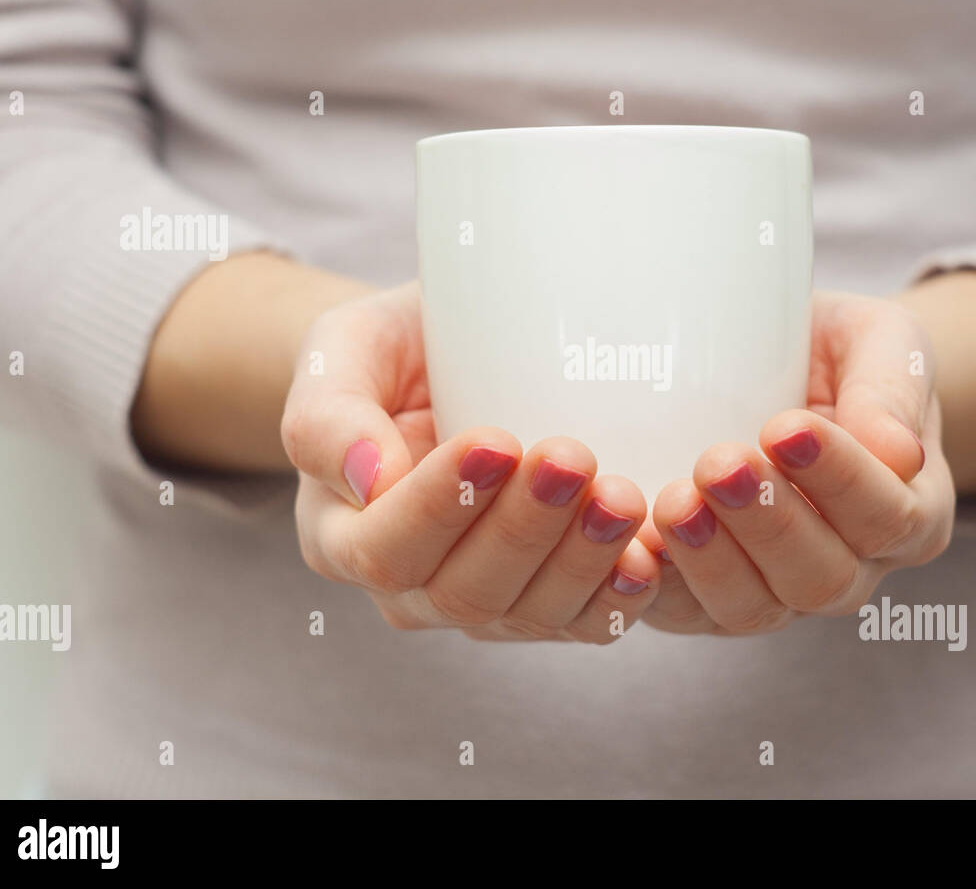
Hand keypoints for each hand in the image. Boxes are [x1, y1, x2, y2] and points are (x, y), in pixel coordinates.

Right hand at [282, 281, 660, 642]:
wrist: (451, 360)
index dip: (442, 505)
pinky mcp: (549, 602)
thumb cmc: (390, 352)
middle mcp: (411, 588)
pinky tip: (648, 554)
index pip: (387, 549)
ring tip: (622, 495)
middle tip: (573, 458)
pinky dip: (619, 595)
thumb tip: (370, 479)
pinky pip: (584, 623)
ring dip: (582, 559)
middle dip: (525, 529)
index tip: (496, 440)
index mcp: (343, 538)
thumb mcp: (340, 352)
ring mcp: (484, 604)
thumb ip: (327, 416)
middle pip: (466, 591)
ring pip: (531, 612)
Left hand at [635, 290, 955, 633]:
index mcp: (909, 512)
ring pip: (754, 608)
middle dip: (768, 523)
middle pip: (820, 577)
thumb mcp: (882, 342)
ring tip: (674, 500)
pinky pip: (685, 612)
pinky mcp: (708, 599)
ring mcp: (779, 594)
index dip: (839, 479)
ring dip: (711, 560)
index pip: (887, 516)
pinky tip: (632, 543)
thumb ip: (894, 387)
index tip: (786, 428)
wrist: (780, 370)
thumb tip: (900, 453)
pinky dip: (656, 586)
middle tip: (718, 464)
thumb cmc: (837, 353)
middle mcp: (852, 568)